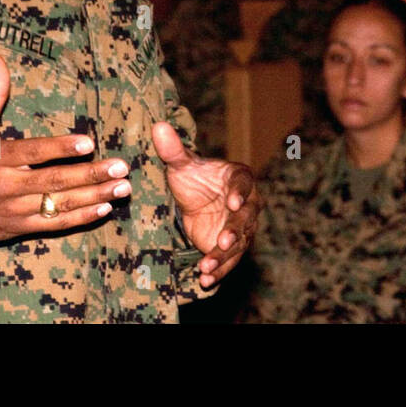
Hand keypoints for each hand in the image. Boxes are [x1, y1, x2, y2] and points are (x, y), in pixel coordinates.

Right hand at [0, 54, 130, 241]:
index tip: (89, 143)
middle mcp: (5, 186)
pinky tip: (104, 207)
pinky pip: (54, 224)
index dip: (60, 148)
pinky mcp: (20, 227)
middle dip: (90, 174)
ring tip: (123, 188)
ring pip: (58, 205)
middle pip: (53, 181)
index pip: (32, 152)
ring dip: (94, 196)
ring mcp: (14, 210)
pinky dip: (80, 218)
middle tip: (121, 166)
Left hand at [153, 122, 260, 287]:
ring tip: (207, 268)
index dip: (241, 193)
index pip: (244, 184)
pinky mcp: (231, 246)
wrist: (193, 200)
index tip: (234, 203)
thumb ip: (173, 149)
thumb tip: (159, 126)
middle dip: (235, 232)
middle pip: (246, 218)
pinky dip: (219, 270)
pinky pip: (229, 260)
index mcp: (239, 177)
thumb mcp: (180, 165)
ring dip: (225, 257)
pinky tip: (205, 280)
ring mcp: (241, 226)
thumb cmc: (191, 177)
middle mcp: (247, 203)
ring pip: (239, 243)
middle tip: (223, 242)